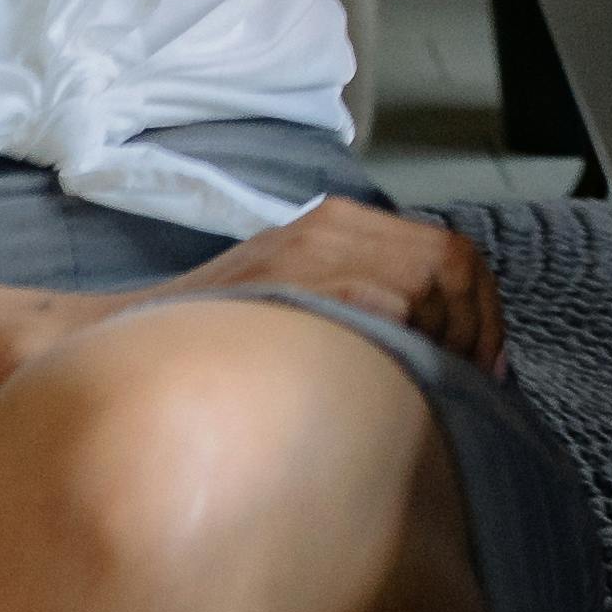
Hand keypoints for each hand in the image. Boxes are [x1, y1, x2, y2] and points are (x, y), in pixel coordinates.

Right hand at [106, 196, 502, 369]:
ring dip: (444, 340)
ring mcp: (312, 253)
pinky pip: (381, 309)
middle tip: (473, 381)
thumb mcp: (297, 291)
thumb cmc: (218, 332)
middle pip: (449, 262)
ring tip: (435, 389)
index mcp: (339, 222)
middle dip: (475, 326)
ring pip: (424, 285)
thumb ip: (359, 295)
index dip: (482, 306)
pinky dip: (405, 344)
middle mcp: (333, 226)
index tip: (488, 359)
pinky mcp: (295, 284)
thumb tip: (433, 341)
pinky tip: (397, 384)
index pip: (448, 248)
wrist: (124, 336)